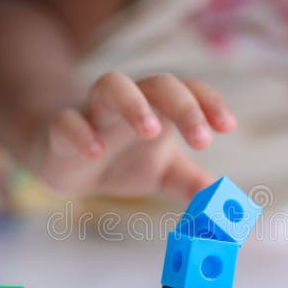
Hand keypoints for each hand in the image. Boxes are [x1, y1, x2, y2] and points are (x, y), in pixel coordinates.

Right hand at [37, 72, 236, 201]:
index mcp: (159, 109)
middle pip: (158, 84)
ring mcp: (93, 112)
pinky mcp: (60, 130)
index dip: (209, 103)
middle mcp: (129, 103)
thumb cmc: (122, 159)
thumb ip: (192, 184)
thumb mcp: (163, 173)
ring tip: (151, 130)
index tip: (228, 127)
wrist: (66, 161)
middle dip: (184, 106)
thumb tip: (224, 203)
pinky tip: (94, 152)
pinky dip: (80, 132)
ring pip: (111, 86)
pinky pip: (66, 121)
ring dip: (133, 103)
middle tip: (202, 140)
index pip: (189, 91)